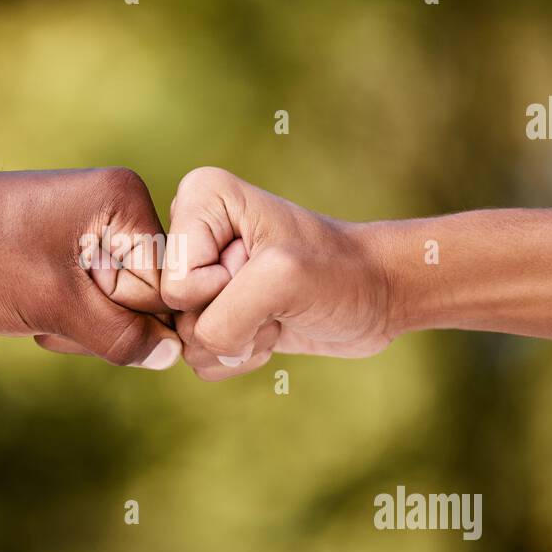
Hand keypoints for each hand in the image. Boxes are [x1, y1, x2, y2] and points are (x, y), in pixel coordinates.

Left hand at [0, 167, 181, 368]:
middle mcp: (118, 209)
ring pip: (115, 312)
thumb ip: (122, 338)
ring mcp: (94, 231)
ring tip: (31, 300)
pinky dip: (62, 317)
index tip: (71, 301)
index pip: (166, 289)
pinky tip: (28, 302)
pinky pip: (90, 305)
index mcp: (125, 202)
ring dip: (76, 326)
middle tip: (47, 305)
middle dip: (97, 323)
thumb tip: (171, 356)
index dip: (123, 317)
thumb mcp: (55, 307)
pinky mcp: (72, 252)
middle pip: (143, 302)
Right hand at [161, 167, 390, 379]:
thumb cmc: (339, 274)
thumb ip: (222, 317)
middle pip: (175, 313)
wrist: (376, 295)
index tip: (264, 267)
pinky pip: (201, 355)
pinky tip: (271, 327)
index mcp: (200, 197)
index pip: (176, 282)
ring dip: (239, 340)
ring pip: (184, 339)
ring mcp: (199, 273)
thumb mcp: (282, 281)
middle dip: (231, 319)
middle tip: (274, 295)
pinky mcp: (212, 309)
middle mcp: (192, 230)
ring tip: (276, 310)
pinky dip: (241, 354)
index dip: (223, 290)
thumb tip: (197, 349)